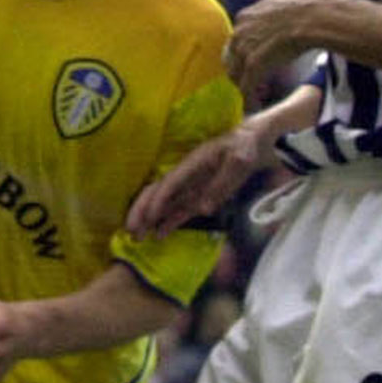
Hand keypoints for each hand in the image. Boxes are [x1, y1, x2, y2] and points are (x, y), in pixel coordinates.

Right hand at [124, 122, 270, 238]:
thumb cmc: (244, 148)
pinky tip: (158, 235)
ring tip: (136, 237)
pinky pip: (179, 211)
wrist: (250, 145)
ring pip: (163, 204)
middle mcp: (185, 176)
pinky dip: (168, 222)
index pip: (170, 182)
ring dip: (149, 220)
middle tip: (130, 230)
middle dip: (142, 210)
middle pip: (157, 192)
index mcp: (192, 163)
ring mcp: (190, 187)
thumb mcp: (239, 159)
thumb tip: (203, 208)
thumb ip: (222, 182)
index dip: (158, 199)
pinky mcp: (197, 197)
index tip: (148, 216)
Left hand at [221, 0, 331, 101]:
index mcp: (244, 17)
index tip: (253, 62)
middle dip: (240, 72)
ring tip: (253, 98)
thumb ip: (277, 4)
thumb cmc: (307, 6)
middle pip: (231, 58)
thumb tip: (284, 1)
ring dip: (244, 87)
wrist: (314, 16)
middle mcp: (239, 32)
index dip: (244, 54)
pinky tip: (254, 105)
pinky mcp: (254, 64)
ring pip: (236, 74)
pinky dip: (249, 98)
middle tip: (250, 83)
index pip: (235, 40)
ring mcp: (245, 48)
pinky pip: (246, 86)